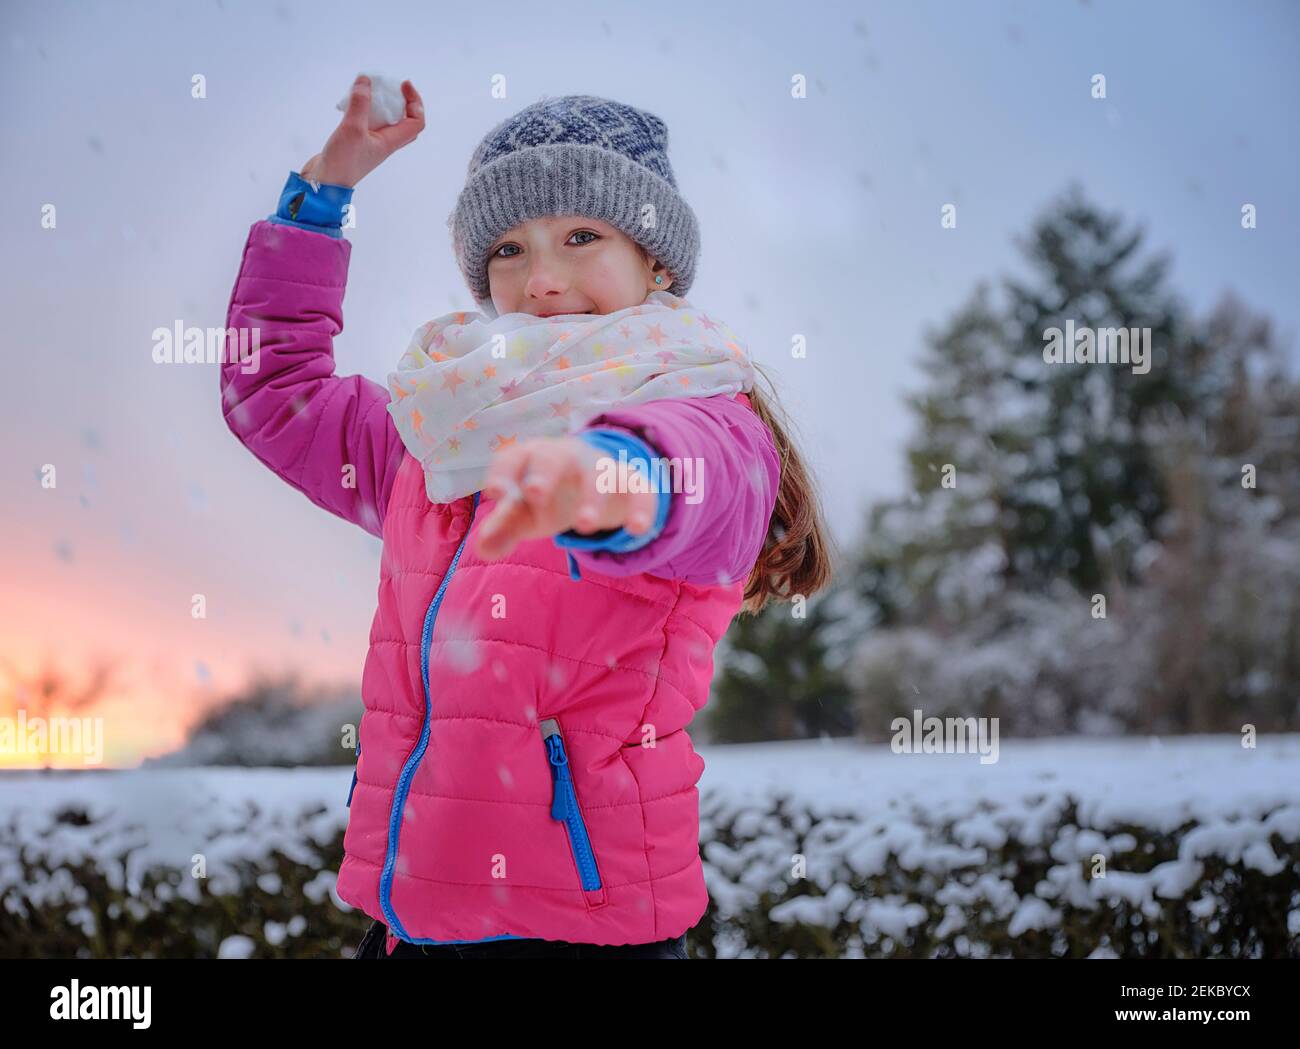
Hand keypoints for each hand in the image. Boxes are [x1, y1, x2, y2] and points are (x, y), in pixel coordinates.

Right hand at [298, 76, 424, 188]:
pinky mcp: (355, 142)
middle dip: (400, 101)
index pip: (416, 122)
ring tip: (367, 89)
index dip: (415, 101)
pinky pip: (366, 122)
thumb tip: (366, 80)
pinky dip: (363, 109)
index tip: (403, 84)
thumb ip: (360, 103)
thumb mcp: (352, 128)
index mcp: (390, 142)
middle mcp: (383, 143)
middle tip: (389, 86)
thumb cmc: (342, 162)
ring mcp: (370, 143)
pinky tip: (350, 102)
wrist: (324, 184)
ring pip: (383, 120)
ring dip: (379, 104)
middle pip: (403, 121)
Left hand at [474, 436, 660, 560]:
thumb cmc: (547, 496)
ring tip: (584, 526)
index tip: (495, 493)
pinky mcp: (629, 482)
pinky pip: (638, 490)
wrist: (592, 483)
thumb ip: (503, 527)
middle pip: (553, 458)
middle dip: (545, 473)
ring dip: (591, 497)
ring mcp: (599, 467)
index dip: (503, 472)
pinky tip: (637, 529)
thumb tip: (483, 548)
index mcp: (532, 458)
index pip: (513, 457)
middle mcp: (565, 457)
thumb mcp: (523, 514)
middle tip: (535, 494)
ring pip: (597, 474)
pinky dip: (640, 507)